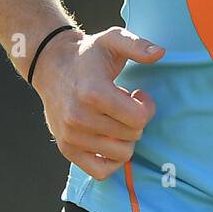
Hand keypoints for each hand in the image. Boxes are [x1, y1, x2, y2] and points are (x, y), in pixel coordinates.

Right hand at [32, 26, 163, 180]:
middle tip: (124, 104)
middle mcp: (79, 118)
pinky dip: (111, 160)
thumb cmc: (89, 54)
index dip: (146, 106)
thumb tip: (160, 53)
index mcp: (93, 92)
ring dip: (125, 138)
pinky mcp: (67, 149)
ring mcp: (71, 136)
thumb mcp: (113, 39)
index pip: (138, 118)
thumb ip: (138, 45)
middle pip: (132, 136)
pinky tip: (110, 139)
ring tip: (114, 118)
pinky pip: (100, 172)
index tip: (138, 94)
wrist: (52, 65)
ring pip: (121, 155)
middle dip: (135, 120)